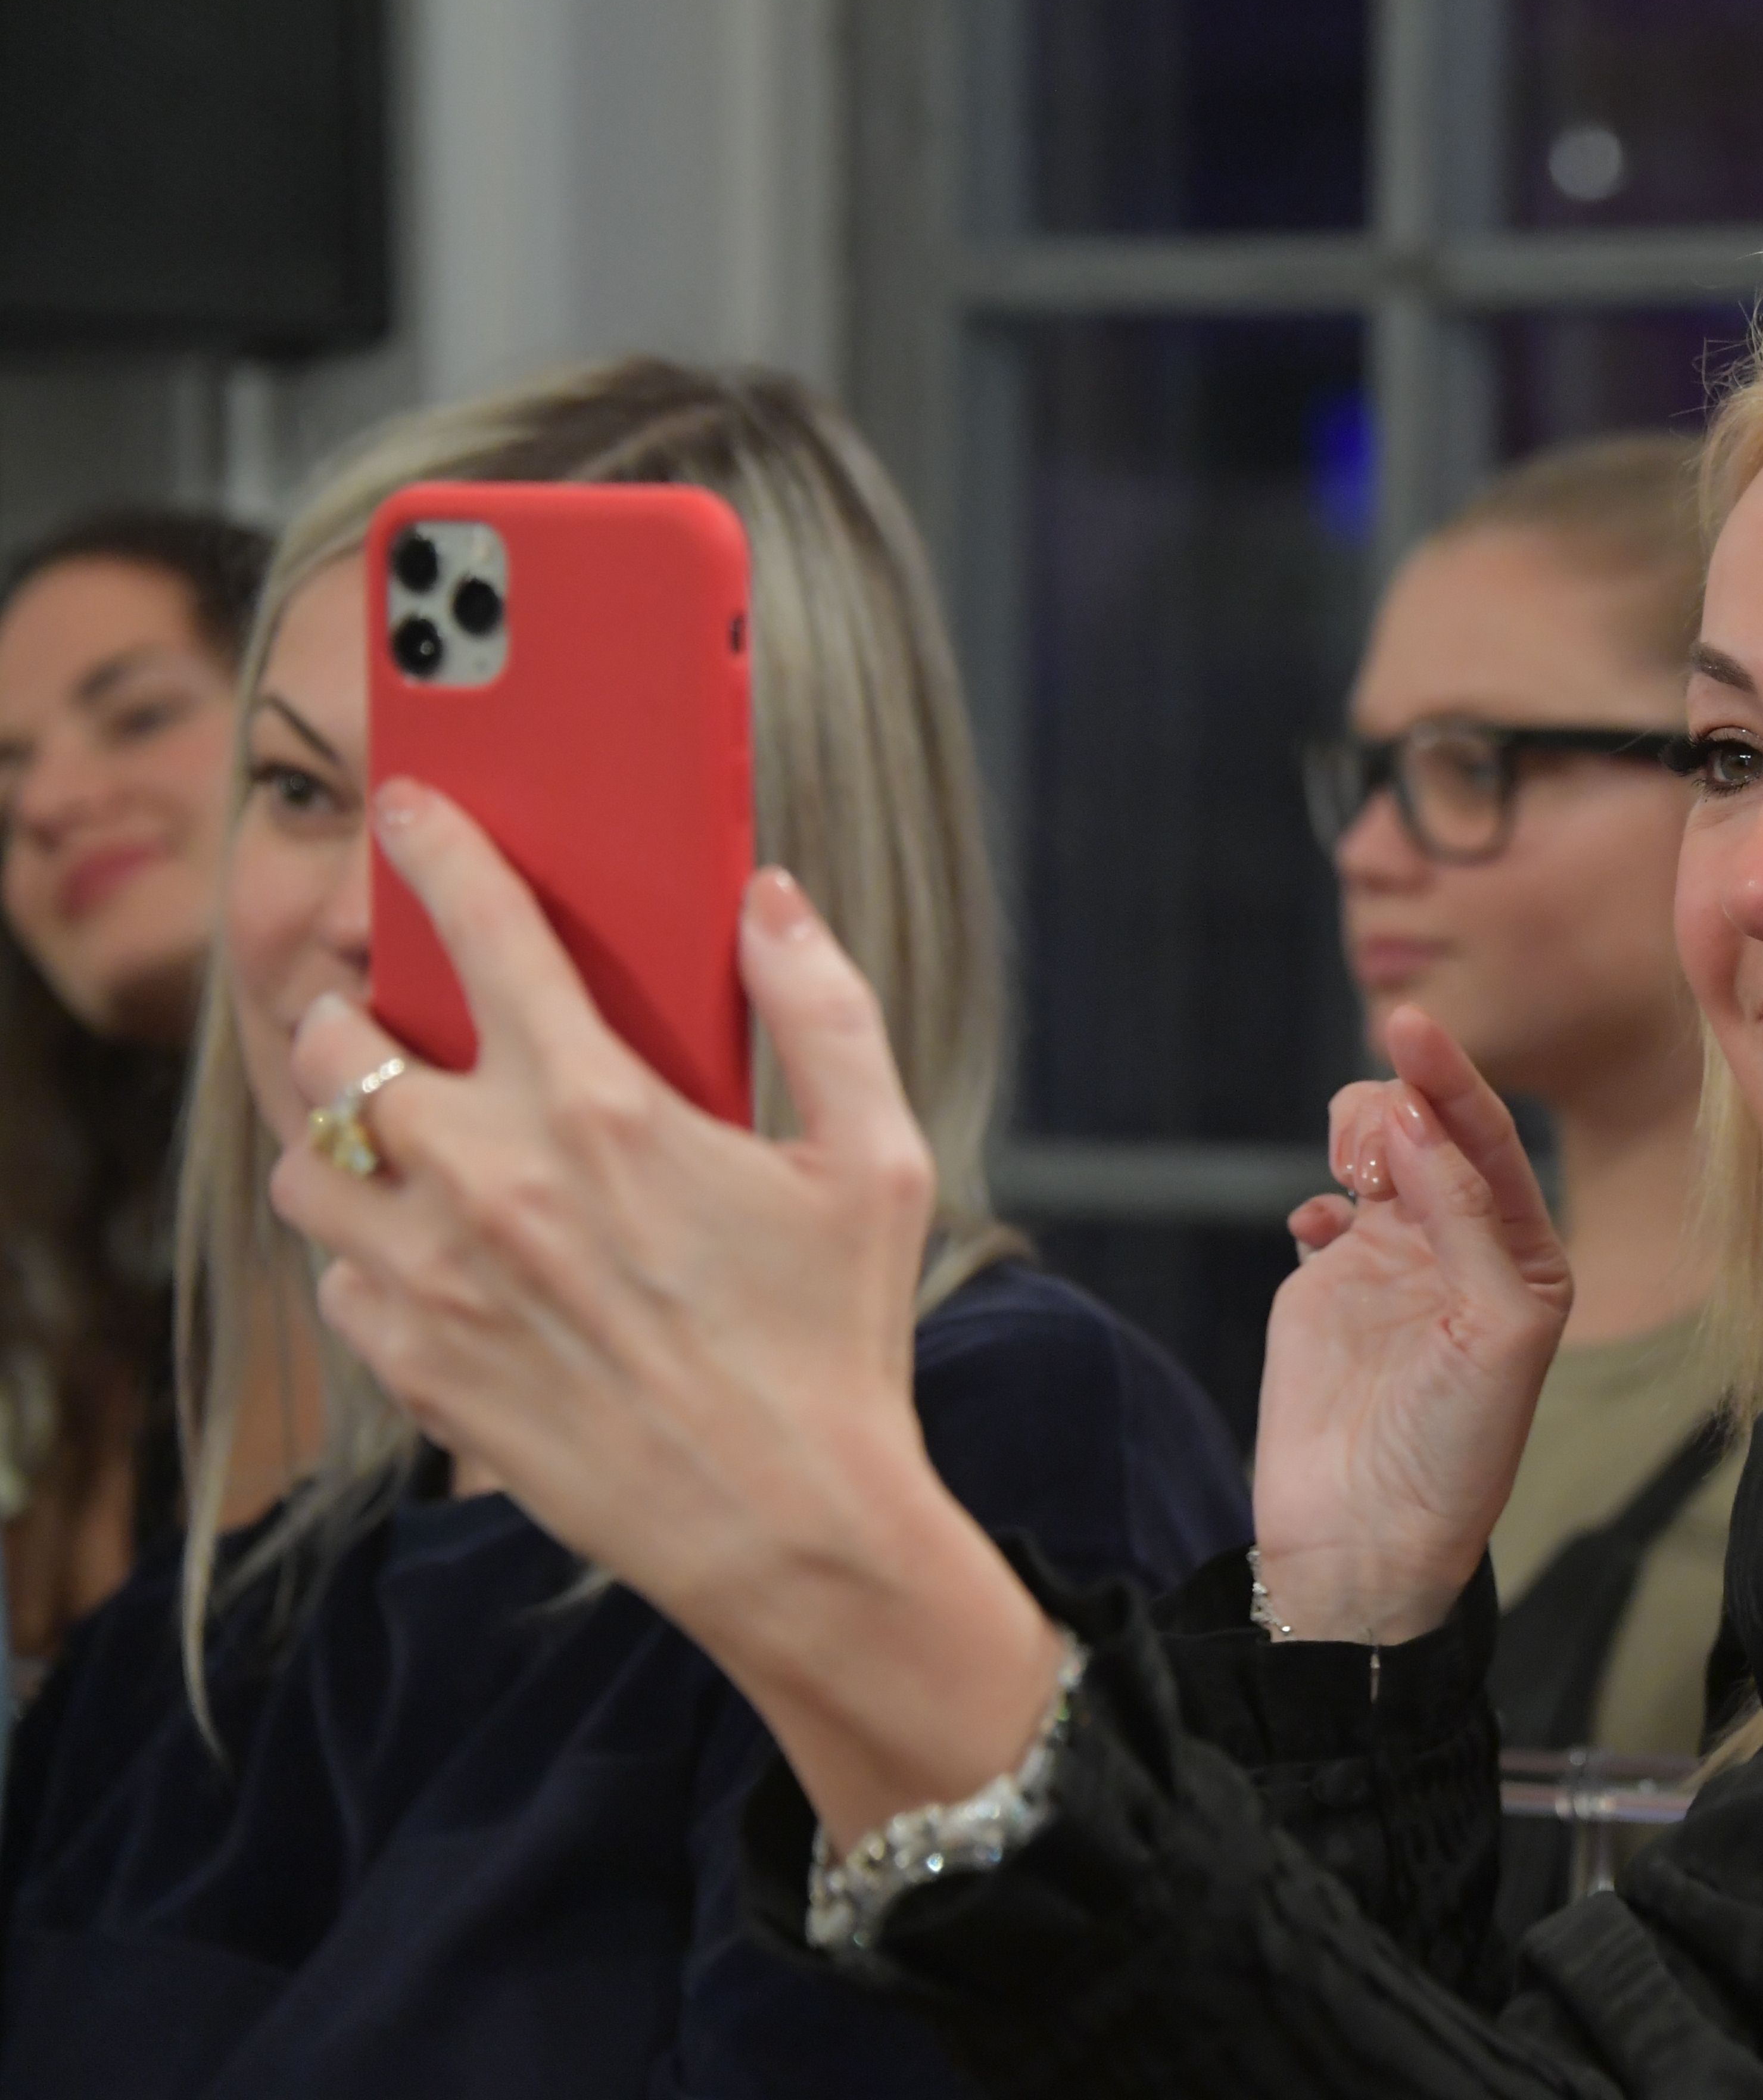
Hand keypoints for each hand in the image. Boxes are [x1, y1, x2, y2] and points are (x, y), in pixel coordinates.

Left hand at [271, 779, 1059, 1839]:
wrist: (787, 1530)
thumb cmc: (839, 1343)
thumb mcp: (879, 1162)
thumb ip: (825, 1010)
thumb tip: (771, 899)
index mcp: (607, 1111)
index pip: (481, 931)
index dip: (436, 848)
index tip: (410, 811)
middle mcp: (494, 1184)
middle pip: (336, 1044)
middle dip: (355, 1013)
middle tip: (405, 1025)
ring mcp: (437, 1283)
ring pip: (305, 1162)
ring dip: (342, 1139)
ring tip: (409, 1147)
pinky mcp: (413, 1370)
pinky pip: (332, 1279)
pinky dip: (366, 1255)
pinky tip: (441, 1261)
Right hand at [1254, 1006, 1572, 1642]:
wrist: (1366, 1541)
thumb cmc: (1456, 1449)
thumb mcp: (1493, 1328)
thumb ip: (1460, 1218)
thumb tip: (1411, 1118)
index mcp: (1525, 1256)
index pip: (1489, 1143)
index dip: (1452, 1080)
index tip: (1408, 1027)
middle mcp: (1461, 1249)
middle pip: (1430, 1132)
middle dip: (1398, 1105)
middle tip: (1365, 1145)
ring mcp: (1391, 1264)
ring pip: (1375, 1154)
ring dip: (1357, 1136)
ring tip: (1347, 1176)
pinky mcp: (1326, 1288)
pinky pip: (1323, 1210)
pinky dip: (1317, 1201)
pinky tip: (1318, 1230)